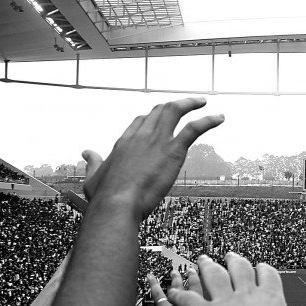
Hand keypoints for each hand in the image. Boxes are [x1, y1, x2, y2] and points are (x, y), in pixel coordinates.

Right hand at [82, 98, 223, 217]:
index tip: (160, 118)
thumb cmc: (105, 197)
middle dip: (172, 105)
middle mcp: (141, 136)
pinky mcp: (172, 150)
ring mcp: (157, 141)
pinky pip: (194, 128)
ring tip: (202, 101)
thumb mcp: (93, 177)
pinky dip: (208, 120)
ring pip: (174, 111)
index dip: (152, 118)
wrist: (117, 204)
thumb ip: (93, 162)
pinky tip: (219, 117)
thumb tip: (87, 152)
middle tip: (184, 105)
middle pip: (157, 111)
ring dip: (190, 103)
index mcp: (124, 142)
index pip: (140, 122)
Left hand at [136, 269, 206, 305]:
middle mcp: (178, 304)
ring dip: (154, 284)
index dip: (194, 277)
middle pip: (177, 287)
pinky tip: (130, 304)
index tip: (192, 270)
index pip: (194, 286)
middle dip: (175, 278)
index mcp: (192, 304)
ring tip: (150, 276)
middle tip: (174, 271)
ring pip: (158, 294)